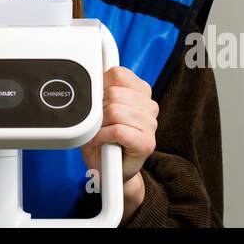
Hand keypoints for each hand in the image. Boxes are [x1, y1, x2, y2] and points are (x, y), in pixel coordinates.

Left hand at [80, 66, 157, 213]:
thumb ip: (99, 89)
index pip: (117, 74)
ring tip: (99, 133)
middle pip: (114, 93)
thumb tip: (92, 76)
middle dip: (98, 109)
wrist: (109, 169)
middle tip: (96, 123)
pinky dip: (103, 136)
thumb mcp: (99, 107)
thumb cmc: (102, 137)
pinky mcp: (147, 143)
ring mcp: (151, 124)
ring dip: (99, 125)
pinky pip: (118, 130)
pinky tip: (102, 141)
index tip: (96, 100)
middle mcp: (149, 106)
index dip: (100, 86)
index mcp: (140, 91)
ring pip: (115, 111)